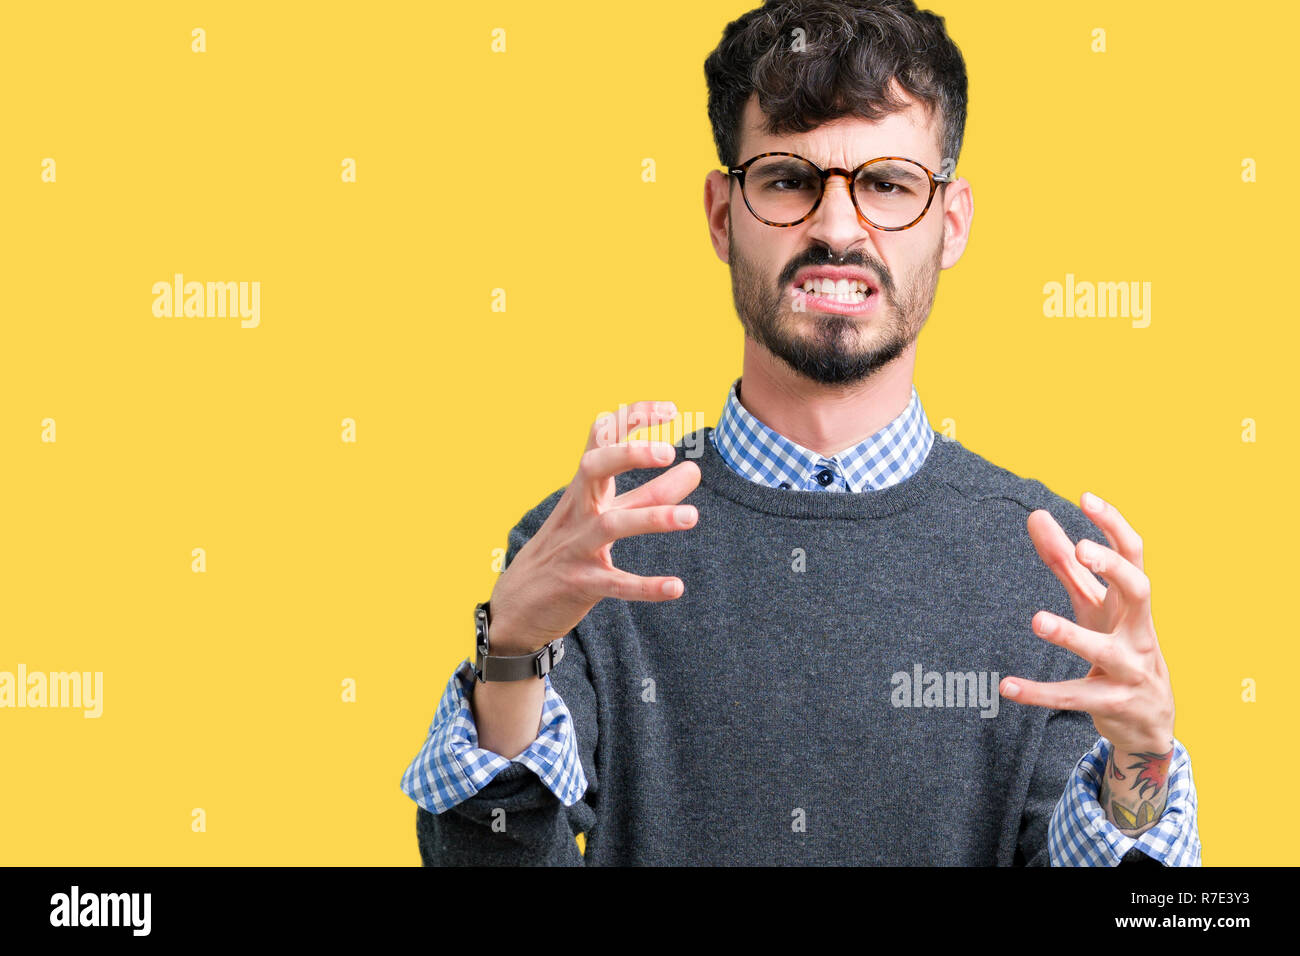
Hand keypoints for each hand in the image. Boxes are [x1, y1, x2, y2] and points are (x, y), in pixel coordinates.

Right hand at [486, 400, 700, 654]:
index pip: (602, 437)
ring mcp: (576, 547)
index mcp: (583, 488)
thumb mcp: (606, 516)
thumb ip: (650, 495)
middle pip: (594, 467)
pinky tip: (675, 587)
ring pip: (610, 525)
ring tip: (691, 516)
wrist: (519, 604)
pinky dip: (645, 586)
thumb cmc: (568, 550)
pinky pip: (615, 583)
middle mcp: (577, 510)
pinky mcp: (581, 585)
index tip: (671, 410)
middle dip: (629, 454)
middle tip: (669, 452)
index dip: (633, 417)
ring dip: (653, 518)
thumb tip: (694, 470)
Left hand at [999, 492, 1174, 757]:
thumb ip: (1065, 563)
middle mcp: (1140, 631)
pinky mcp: (1113, 704)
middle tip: (1082, 549)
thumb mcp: (1095, 605)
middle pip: (1140, 590)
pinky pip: (1073, 695)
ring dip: (1072, 634)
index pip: (1134, 554)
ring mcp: (1131, 669)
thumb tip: (1036, 514)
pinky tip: (1007, 686)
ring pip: (1104, 649)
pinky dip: (1039, 692)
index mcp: (1133, 603)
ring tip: (1037, 620)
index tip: (1086, 497)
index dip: (1114, 524)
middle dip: (1114, 568)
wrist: (1151, 722)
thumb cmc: (1120, 647)